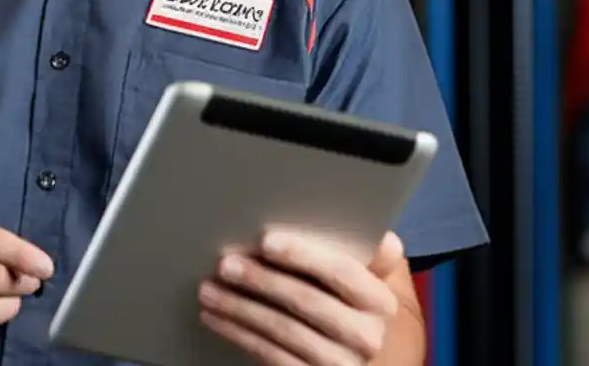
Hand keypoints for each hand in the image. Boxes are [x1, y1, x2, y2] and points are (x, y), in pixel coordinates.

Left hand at [198, 231, 405, 365]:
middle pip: (307, 301)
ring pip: (283, 330)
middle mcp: (367, 335)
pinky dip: (238, 333)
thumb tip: (374, 234)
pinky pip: (271, 355)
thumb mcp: (358, 279)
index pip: (341, 271)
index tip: (266, 241)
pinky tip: (215, 317)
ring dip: (239, 308)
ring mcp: (341, 363)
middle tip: (225, 264)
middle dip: (261, 280)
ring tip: (208, 289)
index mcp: (379, 301)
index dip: (303, 255)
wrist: (342, 357)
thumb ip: (364, 255)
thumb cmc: (342, 302)